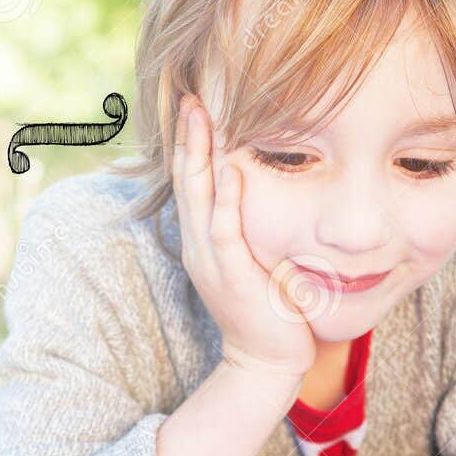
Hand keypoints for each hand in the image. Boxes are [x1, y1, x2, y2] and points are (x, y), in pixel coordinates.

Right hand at [172, 94, 316, 378]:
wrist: (267, 360)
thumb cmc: (269, 309)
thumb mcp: (255, 258)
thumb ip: (252, 226)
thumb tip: (265, 190)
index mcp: (203, 240)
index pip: (192, 181)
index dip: (190, 142)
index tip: (194, 104)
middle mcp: (198, 245)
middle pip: (186, 180)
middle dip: (187, 137)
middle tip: (188, 95)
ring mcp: (210, 260)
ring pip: (197, 197)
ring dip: (197, 154)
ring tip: (198, 116)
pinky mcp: (231, 275)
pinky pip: (223, 229)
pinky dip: (224, 199)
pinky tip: (228, 168)